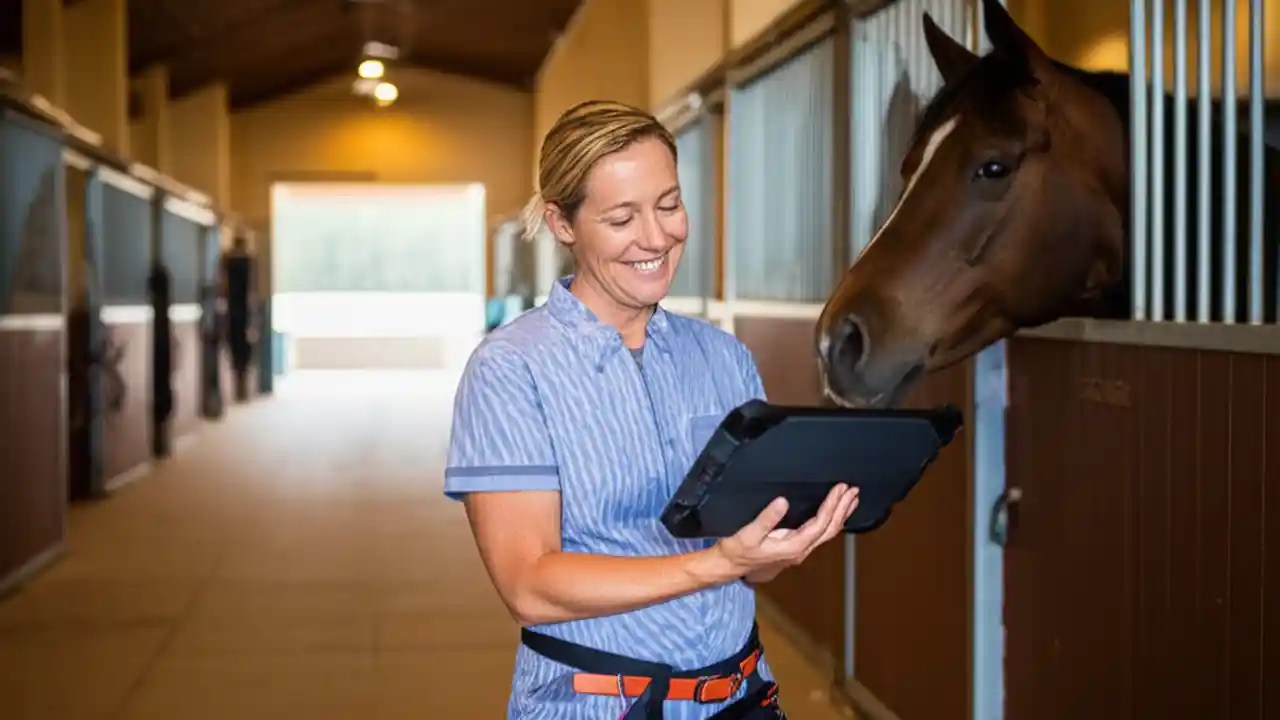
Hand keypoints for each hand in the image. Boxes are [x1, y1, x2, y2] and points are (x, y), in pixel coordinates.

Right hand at [713, 484, 859, 581]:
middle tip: (853, 490)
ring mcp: (799, 551)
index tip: (840, 489)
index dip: (832, 505)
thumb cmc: (737, 551)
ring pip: (827, 533)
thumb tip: (782, 502)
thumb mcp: (748, 534)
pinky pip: (820, 535)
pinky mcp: (795, 548)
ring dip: (840, 515)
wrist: (729, 567)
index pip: (820, 524)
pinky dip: (831, 521)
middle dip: (843, 509)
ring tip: (851, 499)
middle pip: (829, 529)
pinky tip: (834, 514)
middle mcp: (800, 551)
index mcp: (793, 547)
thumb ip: (766, 519)